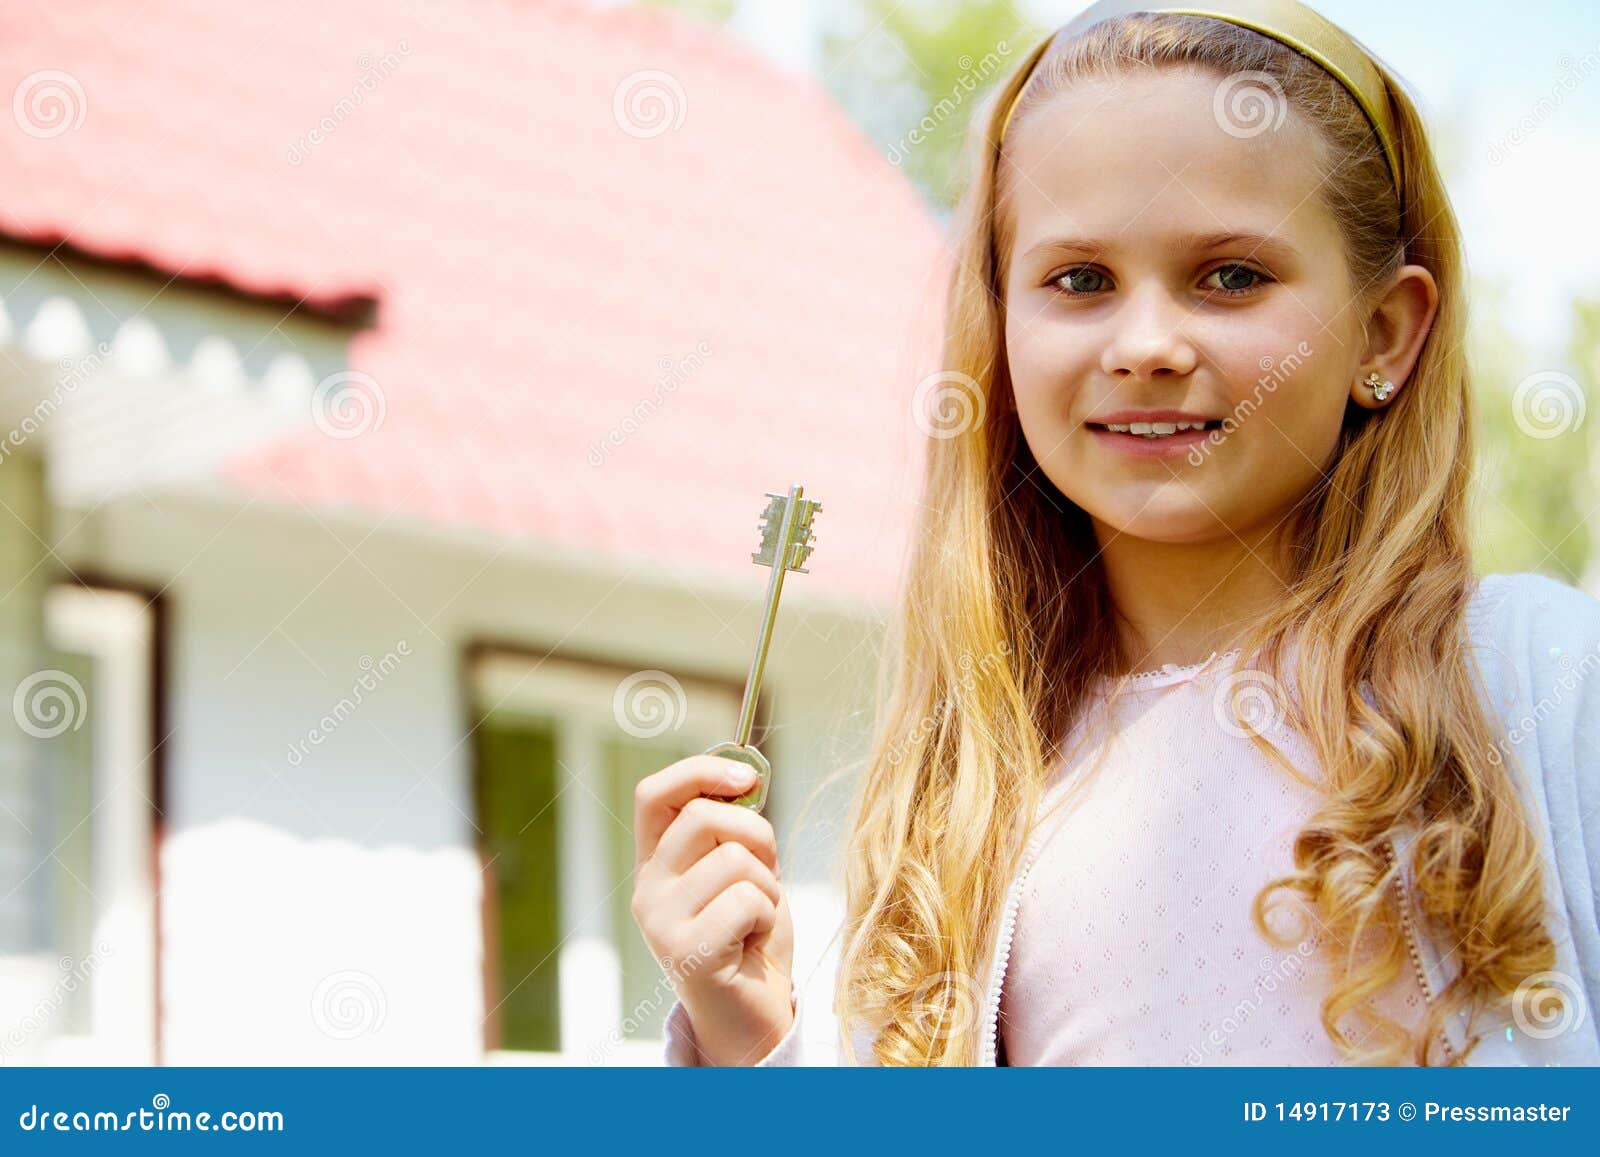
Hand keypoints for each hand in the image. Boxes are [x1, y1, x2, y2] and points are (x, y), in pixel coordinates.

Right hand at [632, 755, 794, 1064]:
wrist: (755, 1017)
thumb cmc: (752, 938)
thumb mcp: (743, 871)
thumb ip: (733, 831)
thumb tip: (745, 774)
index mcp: (656, 864)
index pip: (654, 794)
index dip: (700, 770)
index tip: (746, 776)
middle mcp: (647, 890)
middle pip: (701, 816)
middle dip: (755, 832)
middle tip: (767, 869)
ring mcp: (661, 922)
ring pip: (733, 859)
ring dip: (767, 885)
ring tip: (757, 918)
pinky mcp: (686, 952)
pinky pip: (746, 899)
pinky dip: (767, 916)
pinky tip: (754, 942)